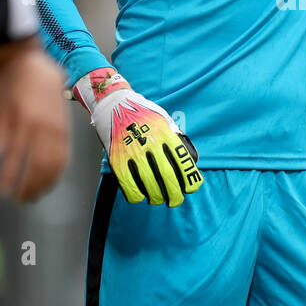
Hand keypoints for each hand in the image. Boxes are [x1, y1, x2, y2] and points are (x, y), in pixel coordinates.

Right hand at [0, 49, 70, 201]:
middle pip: (41, 166)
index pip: (59, 162)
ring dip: (11, 178)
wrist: (15, 51)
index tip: (40, 193)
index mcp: (58, 124)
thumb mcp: (56, 95)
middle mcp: (45, 126)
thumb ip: (54, 118)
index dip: (48, 181)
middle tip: (22, 199)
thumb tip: (52, 133)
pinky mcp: (5, 114)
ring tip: (5, 192)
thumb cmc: (36, 70)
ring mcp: (25, 121)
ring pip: (19, 159)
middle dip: (31, 186)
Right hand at [71, 67, 202, 205]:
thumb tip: (188, 159)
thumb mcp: (164, 120)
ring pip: (149, 184)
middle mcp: (150, 143)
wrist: (114, 105)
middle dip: (175, 195)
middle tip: (175, 200)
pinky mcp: (117, 159)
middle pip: (167, 177)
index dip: (190, 178)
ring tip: (158, 199)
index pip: (183, 161)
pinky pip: (128, 184)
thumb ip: (175, 138)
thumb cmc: (143, 115)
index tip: (191, 188)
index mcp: (165, 133)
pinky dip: (136, 195)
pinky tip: (140, 196)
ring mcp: (132, 152)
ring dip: (156, 197)